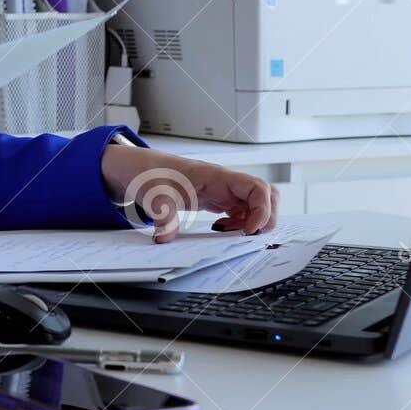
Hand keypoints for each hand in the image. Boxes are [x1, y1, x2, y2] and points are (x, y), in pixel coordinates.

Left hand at [100, 145, 278, 242]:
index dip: (262, 210)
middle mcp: (225, 183)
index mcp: (216, 176)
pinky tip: (221, 228)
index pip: (257, 187)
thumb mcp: (156, 197)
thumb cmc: (153, 175)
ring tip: (231, 232)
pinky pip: (241, 211)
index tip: (249, 230)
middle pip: (266, 195)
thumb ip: (163, 218)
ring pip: (256, 204)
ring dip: (253, 221)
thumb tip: (164, 238)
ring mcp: (224, 191)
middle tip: (249, 235)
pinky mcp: (218, 200)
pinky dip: (239, 223)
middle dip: (266, 217)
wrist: (144, 170)